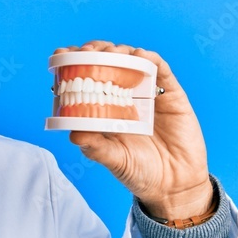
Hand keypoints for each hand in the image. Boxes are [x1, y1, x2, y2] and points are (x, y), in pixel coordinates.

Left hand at [54, 41, 213, 220]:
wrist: (175, 186)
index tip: (62, 54)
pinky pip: (162, 71)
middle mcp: (124, 97)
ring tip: (110, 52)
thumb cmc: (139, 173)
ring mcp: (148, 94)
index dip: (74, 63)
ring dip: (120, 51)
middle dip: (95, 51)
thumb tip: (73, 134)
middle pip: (107, 63)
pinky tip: (140, 55)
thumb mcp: (113, 160)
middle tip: (87, 51)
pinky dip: (151, 59)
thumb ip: (96, 147)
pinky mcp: (171, 96)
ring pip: (132, 61)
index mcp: (105, 109)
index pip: (86, 79)